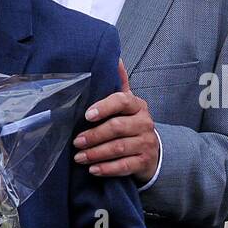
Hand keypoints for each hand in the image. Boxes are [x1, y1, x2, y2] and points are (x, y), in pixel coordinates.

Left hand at [73, 60, 159, 182]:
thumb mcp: (127, 103)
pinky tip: (93, 170)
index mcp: (138, 105)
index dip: (104, 107)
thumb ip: (119, 83)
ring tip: (79, 157)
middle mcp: (145, 123)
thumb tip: (115, 57)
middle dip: (94, 136)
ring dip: (96, 154)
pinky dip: (107, 169)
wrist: (151, 150)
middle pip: (117, 128)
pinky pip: (124, 166)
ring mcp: (146, 143)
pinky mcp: (144, 162)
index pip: (122, 101)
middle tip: (76, 142)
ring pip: (118, 148)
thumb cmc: (131, 123)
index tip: (86, 116)